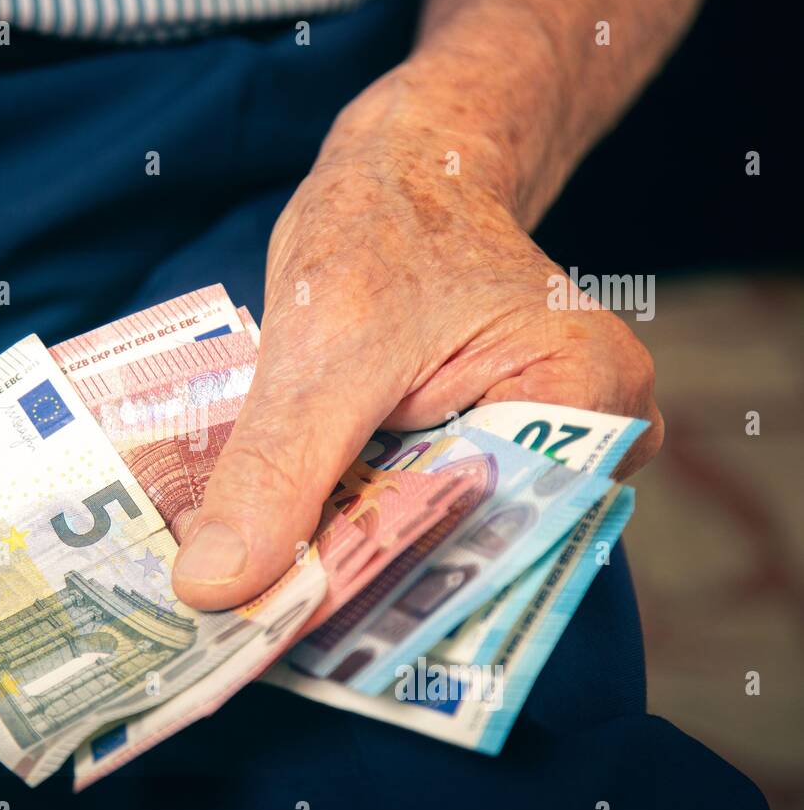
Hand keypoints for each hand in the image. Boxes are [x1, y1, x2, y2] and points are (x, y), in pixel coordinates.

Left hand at [171, 71, 661, 609]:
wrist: (404, 171)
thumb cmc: (383, 227)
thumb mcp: (319, 349)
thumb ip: (278, 472)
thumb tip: (216, 589)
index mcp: (592, 401)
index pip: (490, 545)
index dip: (383, 597)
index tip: (282, 638)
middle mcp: (592, 441)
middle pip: (462, 557)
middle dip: (359, 589)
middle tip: (249, 630)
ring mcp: (543, 451)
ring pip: (432, 543)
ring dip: (348, 562)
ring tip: (257, 596)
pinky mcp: (491, 455)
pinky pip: (417, 516)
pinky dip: (353, 528)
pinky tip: (289, 545)